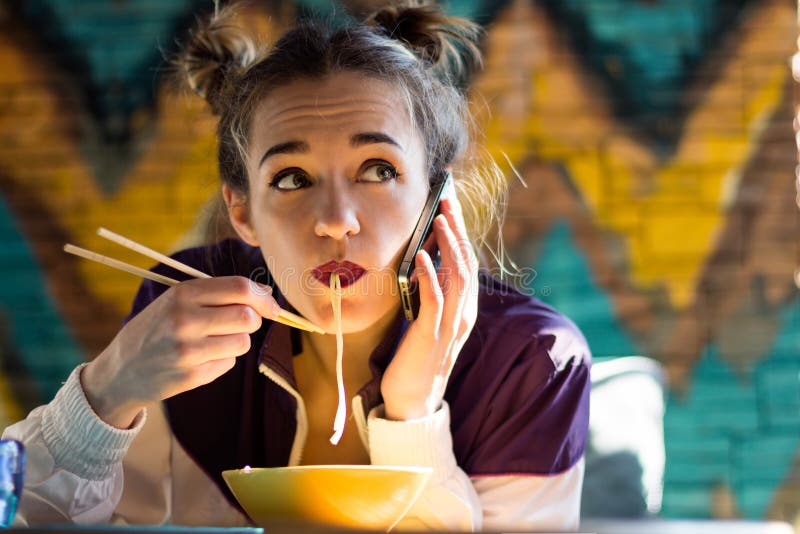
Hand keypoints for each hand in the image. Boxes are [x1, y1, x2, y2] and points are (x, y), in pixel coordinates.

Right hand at [81, 276, 281, 427]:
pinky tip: (199, 360)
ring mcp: (188, 351)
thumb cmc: (157, 328)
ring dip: (236, 342)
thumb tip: (264, 291)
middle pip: (248, 317)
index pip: (239, 289)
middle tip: (239, 323)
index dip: (263, 297)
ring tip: (211, 342)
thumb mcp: (176, 300)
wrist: (120, 371)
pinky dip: (222, 360)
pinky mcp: (191, 376)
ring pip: (243, 342)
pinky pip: (229, 363)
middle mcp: (185, 320)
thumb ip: (218, 293)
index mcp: (182, 294)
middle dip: (252, 320)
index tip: (272, 305)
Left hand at [381, 185, 478, 419]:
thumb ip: (433, 295)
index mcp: (464, 310)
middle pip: (467, 263)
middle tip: (448, 201)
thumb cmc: (417, 359)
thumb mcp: (429, 322)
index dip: (461, 234)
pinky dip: (430, 275)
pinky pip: (434, 300)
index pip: (468, 263)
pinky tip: (422, 256)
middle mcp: (463, 315)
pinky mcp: (431, 335)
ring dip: (448, 245)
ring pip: (457, 277)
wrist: (412, 401)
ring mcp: (449, 326)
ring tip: (439, 220)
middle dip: (458, 230)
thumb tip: (425, 261)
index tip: (451, 207)